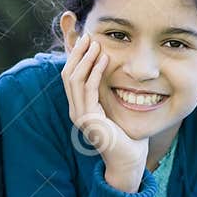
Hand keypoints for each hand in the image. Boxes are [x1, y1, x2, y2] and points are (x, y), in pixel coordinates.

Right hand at [62, 34, 147, 191]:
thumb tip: (116, 74)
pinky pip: (88, 90)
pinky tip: (104, 60)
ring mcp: (79, 115)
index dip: (76, 57)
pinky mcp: (88, 119)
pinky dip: (95, 72)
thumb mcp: (115, 110)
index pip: (70, 76)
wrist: (128, 161)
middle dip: (77, 53)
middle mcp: (75, 110)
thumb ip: (110, 94)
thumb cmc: (127, 137)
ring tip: (96, 44)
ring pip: (74, 79)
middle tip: (89, 36)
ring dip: (85, 59)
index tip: (87, 40)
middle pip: (68, 74)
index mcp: (79, 107)